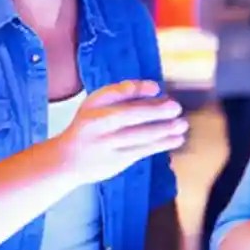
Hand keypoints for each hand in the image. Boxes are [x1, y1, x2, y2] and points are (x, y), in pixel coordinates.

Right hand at [51, 80, 187, 185]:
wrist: (66, 160)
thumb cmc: (88, 125)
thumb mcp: (95, 103)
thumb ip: (122, 92)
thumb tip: (154, 87)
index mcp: (94, 109)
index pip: (117, 98)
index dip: (139, 93)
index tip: (158, 89)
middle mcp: (99, 128)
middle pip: (129, 117)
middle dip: (155, 112)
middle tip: (176, 108)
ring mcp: (108, 147)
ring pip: (139, 137)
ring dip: (164, 131)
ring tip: (182, 125)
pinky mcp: (117, 162)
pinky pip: (142, 151)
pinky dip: (161, 145)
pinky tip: (176, 139)